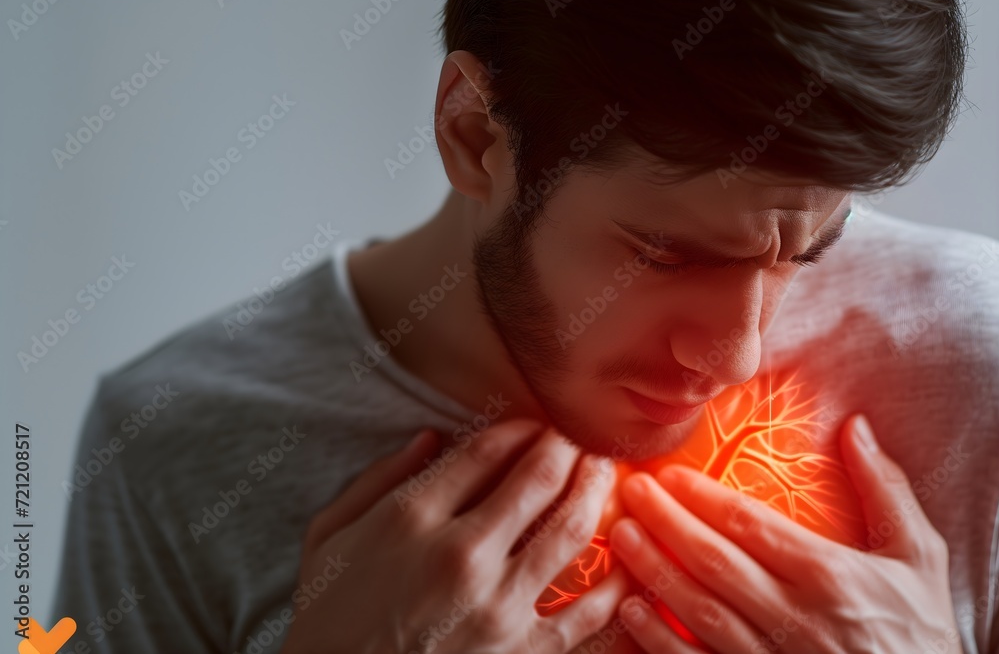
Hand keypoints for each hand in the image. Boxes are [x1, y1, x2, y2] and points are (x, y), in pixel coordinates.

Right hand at [281, 420, 627, 653]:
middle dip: (568, 446)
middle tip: (582, 436)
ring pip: (570, 529)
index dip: (518, 428)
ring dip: (598, 490)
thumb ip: (377, 479)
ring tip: (609, 473)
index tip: (531, 425)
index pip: (485, 450)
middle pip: (537, 478)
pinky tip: (625, 559)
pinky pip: (584, 615)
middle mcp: (461, 553)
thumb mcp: (329, 535)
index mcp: (411, 518)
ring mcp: (496, 606)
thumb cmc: (327, 617)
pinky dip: (614, 584)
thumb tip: (431, 437)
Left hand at [607, 414, 961, 652]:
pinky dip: (662, 641)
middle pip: (715, 562)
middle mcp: (797, 616)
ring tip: (619, 536)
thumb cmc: (920, 628)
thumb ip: (885, 489)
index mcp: (830, 575)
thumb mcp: (919, 556)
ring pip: (700, 611)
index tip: (669, 473)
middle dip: (666, 523)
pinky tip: (631, 610)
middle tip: (631, 492)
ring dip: (654, 572)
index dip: (704, 498)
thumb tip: (855, 427)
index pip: (752, 526)